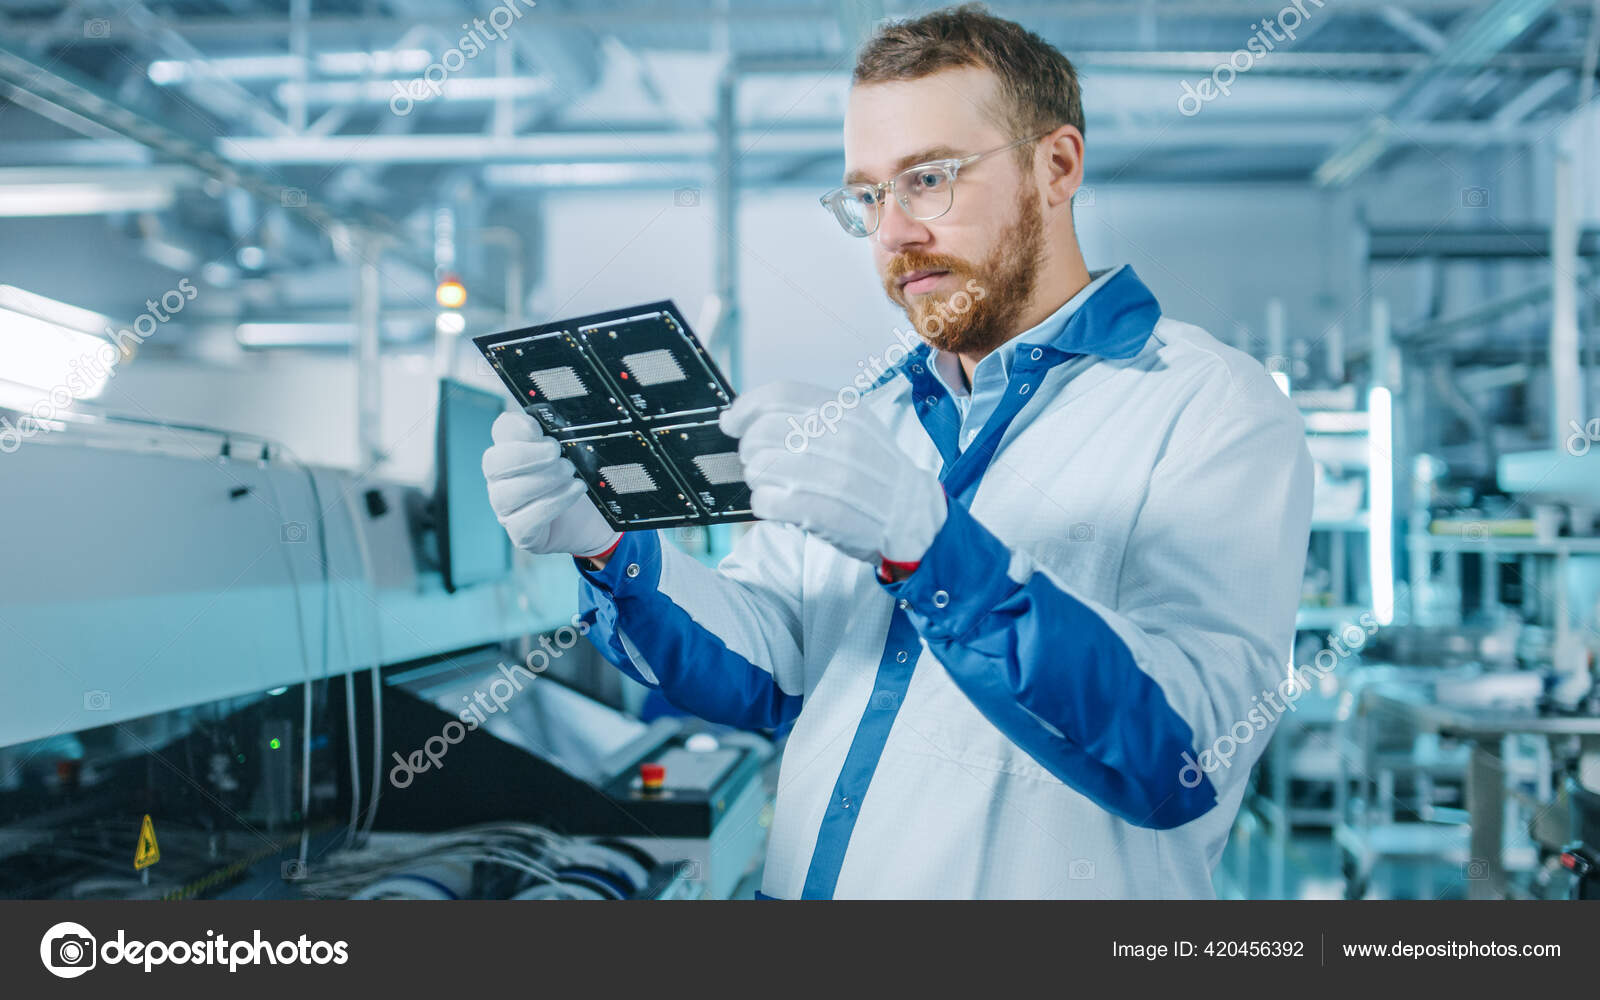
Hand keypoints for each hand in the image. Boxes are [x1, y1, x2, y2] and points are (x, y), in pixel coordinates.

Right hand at [482, 412, 619, 557]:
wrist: (595, 520)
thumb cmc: (579, 481)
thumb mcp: (574, 455)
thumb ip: (558, 436)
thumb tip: (549, 419)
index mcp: (513, 450)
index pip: (502, 431)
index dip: (516, 427)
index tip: (538, 429)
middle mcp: (502, 479)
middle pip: (493, 462)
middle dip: (526, 456)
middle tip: (557, 454)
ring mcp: (507, 508)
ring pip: (506, 494)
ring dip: (542, 480)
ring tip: (570, 474)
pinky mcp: (520, 533)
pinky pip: (525, 522)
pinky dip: (552, 505)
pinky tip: (574, 492)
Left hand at [720, 382, 945, 565]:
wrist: (914, 516)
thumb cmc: (875, 472)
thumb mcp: (855, 428)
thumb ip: (809, 417)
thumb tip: (745, 415)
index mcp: (847, 412)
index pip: (780, 394)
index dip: (746, 407)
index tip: (732, 422)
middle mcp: (842, 439)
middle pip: (763, 432)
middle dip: (749, 449)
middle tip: (756, 462)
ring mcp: (836, 478)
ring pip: (761, 467)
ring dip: (756, 478)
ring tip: (771, 485)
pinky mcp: (828, 514)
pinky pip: (769, 502)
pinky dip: (762, 504)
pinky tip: (776, 505)